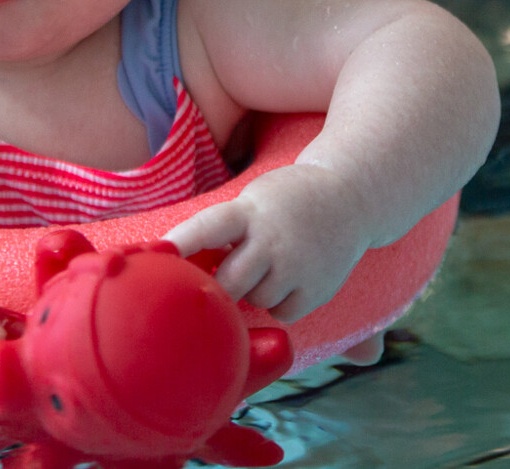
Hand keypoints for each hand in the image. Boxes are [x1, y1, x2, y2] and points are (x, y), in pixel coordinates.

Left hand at [164, 164, 370, 322]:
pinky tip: (293, 277)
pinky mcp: (317, 289)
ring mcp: (297, 266)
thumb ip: (227, 232)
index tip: (158, 254)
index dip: (182, 242)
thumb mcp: (254, 202)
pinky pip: (282, 312)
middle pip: (228, 282)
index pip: (208, 227)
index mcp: (250, 211)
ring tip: (273, 263)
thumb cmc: (285, 203)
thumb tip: (186, 269)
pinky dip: (282, 302)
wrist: (351, 196)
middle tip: (223, 280)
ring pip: (255, 299)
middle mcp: (272, 239)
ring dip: (256, 289)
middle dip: (221, 286)